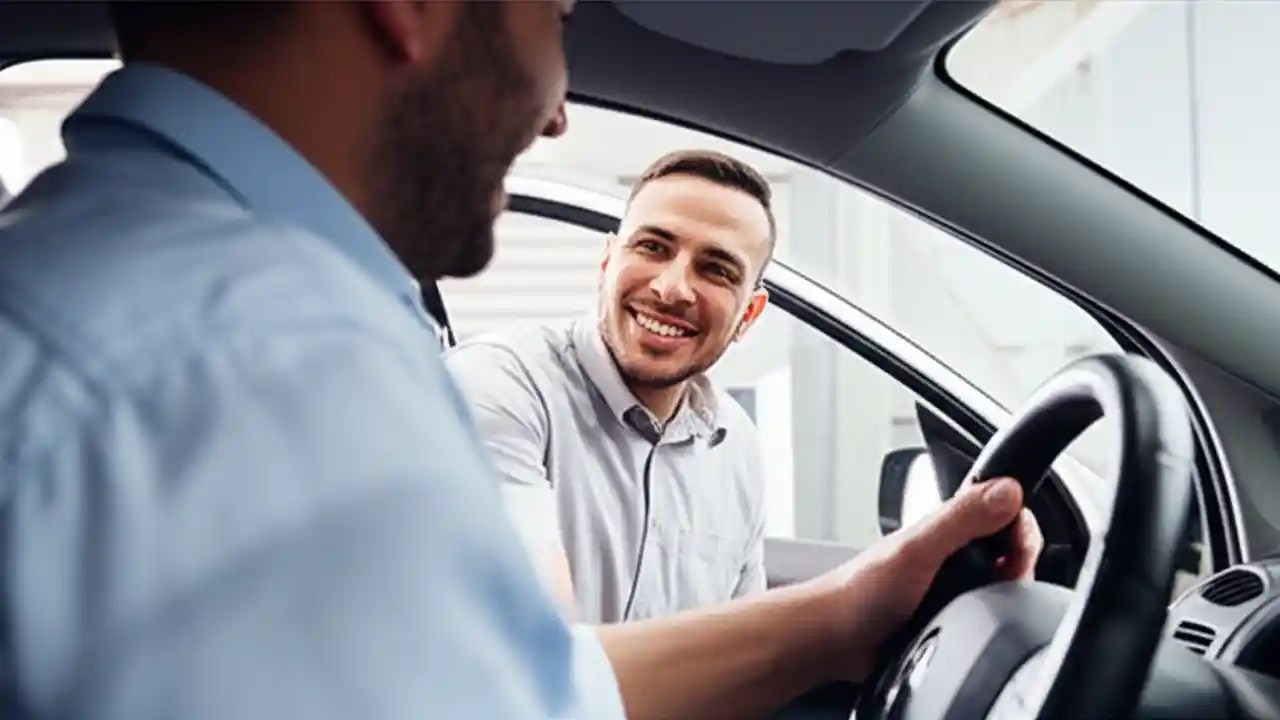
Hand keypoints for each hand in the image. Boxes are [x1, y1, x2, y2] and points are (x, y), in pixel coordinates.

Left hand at [811, 476, 1043, 681]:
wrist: (832, 640)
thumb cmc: (860, 591)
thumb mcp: (917, 550)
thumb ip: (961, 519)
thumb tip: (1007, 489)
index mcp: (947, 526)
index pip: (1008, 512)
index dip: (1023, 531)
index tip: (1017, 553)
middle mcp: (953, 553)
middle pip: (1013, 552)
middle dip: (1017, 569)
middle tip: (996, 585)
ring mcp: (953, 586)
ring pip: (1004, 586)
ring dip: (1005, 598)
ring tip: (980, 608)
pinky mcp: (951, 616)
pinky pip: (989, 616)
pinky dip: (991, 623)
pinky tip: (976, 629)